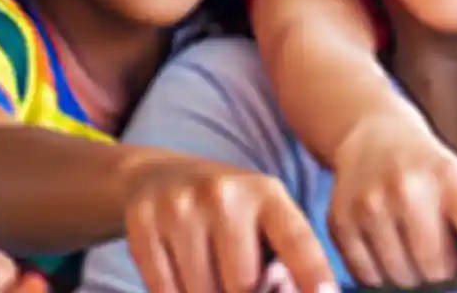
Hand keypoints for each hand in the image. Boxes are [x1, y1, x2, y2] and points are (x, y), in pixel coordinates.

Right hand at [123, 156, 334, 292]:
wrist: (158, 175)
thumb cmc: (227, 209)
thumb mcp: (262, 217)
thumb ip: (282, 255)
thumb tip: (285, 291)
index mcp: (265, 193)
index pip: (296, 241)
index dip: (314, 274)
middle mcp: (223, 195)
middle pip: (244, 284)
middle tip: (245, 285)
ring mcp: (179, 208)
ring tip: (213, 275)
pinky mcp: (143, 224)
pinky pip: (164, 291)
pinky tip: (183, 276)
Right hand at [327, 121, 456, 291]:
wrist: (373, 138)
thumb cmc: (430, 173)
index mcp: (451, 178)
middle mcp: (407, 188)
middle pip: (435, 269)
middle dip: (444, 277)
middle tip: (443, 258)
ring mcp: (369, 205)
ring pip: (400, 279)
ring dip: (412, 278)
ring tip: (412, 247)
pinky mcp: (340, 222)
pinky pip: (367, 278)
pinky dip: (381, 276)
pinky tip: (387, 248)